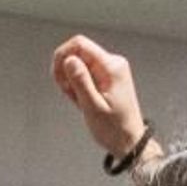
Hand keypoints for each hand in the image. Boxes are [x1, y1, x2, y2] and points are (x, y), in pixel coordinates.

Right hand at [51, 35, 150, 156]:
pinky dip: (77, 86)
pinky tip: (81, 100)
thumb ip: (81, 81)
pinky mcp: (105, 77)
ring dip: (70, 81)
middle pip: (77, 53)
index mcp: (111, 67)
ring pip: (78, 64)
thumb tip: (69, 60)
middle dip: (65, 72)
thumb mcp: (93, 107)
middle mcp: (112, 63)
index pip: (79, 44)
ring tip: (77, 100)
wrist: (128, 141)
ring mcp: (109, 70)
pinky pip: (83, 74)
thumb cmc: (114, 128)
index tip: (57, 75)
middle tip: (67, 92)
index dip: (62, 56)